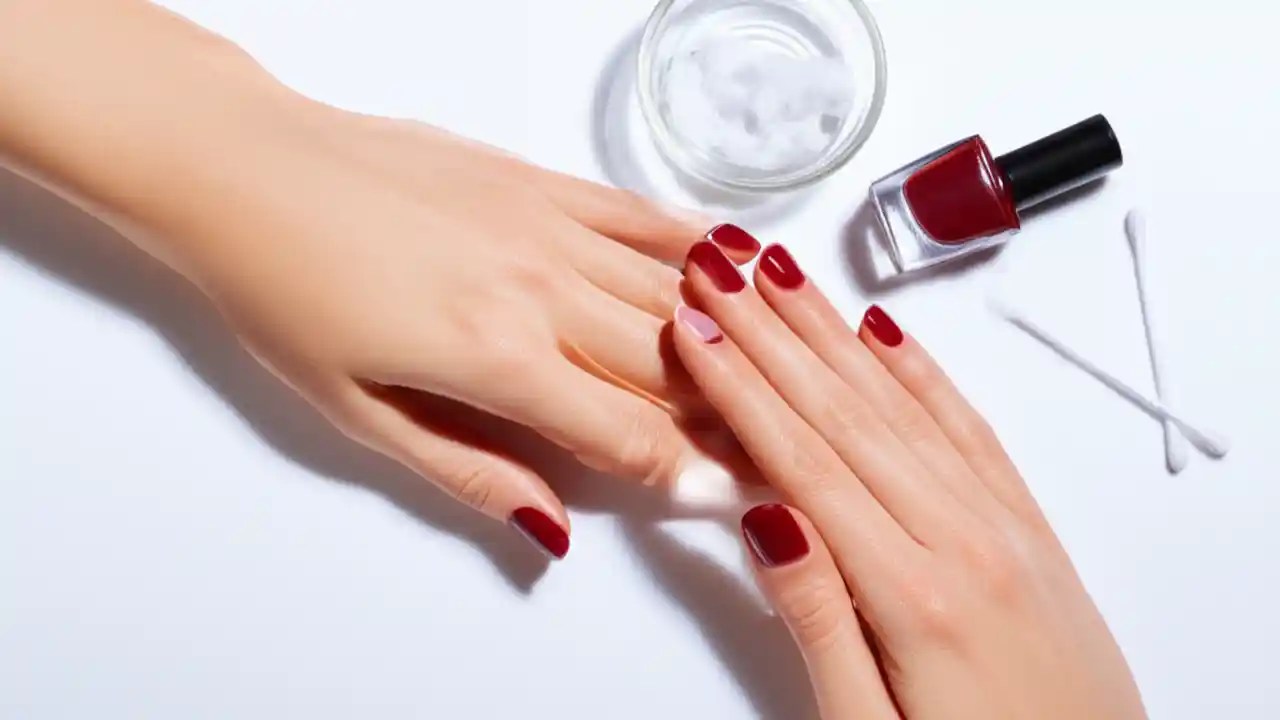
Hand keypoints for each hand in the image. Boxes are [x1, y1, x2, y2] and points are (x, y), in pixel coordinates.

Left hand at [0, 0, 761, 557]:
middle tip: (774, 441)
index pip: (628, 434)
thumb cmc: (285, 291)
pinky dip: (695, 241)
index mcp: (496, 358)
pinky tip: (737, 259)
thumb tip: (551, 523)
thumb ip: (470, 468)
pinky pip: (639, 212)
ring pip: (672, 290)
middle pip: (670, 366)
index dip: (690, 474)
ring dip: (732, 336)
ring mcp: (546, 223)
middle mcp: (540, 288)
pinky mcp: (537, 177)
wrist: (245, 169)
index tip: (734, 493)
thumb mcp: (360, 412)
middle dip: (731, 414)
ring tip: (783, 365)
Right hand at [671, 242, 1145, 717]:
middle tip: (720, 267)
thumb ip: (820, 621)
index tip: (698, 326)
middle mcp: (963, 539)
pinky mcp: (1030, 530)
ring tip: (782, 276)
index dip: (742, 385)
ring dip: (833, 333)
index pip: (802, 461)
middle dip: (772, 332)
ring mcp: (1004, 527)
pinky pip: (970, 429)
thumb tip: (765, 519)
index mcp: (911, 593)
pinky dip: (923, 373)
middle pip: (844, 412)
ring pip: (901, 405)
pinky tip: (886, 332)